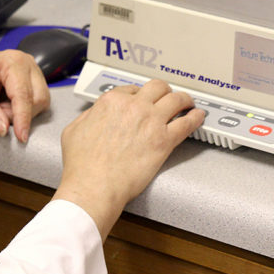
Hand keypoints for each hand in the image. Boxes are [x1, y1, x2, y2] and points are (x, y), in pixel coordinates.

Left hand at [0, 35, 49, 141]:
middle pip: (38, 99)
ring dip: (21, 112)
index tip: (21, 137)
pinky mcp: (33, 80)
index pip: (23, 95)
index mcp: (12, 62)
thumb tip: (4, 130)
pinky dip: (22, 109)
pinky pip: (36, 102)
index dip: (23, 118)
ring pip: (40, 102)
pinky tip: (6, 104)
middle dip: (19, 114)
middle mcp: (27, 63)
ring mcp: (32, 71)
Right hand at [52, 80, 204, 239]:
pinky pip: (187, 123)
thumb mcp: (74, 130)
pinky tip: (199, 116)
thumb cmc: (83, 165)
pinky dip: (195, 117)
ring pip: (176, 99)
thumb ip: (88, 116)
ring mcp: (151, 122)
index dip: (140, 95)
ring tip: (188, 103)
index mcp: (111, 101)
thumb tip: (94, 115)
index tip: (144, 100)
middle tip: (167, 97)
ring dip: (184, 99)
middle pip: (157, 87)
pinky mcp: (164, 140)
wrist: (94, 186)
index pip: (132, 89)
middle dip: (163, 91)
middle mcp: (134, 106)